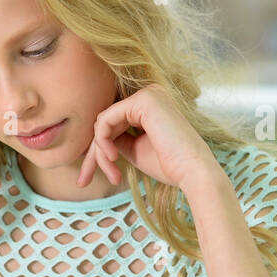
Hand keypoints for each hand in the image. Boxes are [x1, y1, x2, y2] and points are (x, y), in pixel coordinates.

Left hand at [78, 84, 221, 194]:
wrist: (193, 172)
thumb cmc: (169, 165)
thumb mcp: (134, 149)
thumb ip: (116, 139)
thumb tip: (95, 138)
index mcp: (150, 105)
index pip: (113, 124)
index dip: (98, 152)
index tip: (86, 178)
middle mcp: (149, 94)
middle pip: (105, 123)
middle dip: (94, 154)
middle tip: (84, 181)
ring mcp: (147, 95)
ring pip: (103, 123)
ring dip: (100, 152)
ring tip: (112, 173)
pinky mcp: (143, 100)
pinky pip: (106, 120)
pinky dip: (103, 142)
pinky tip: (113, 158)